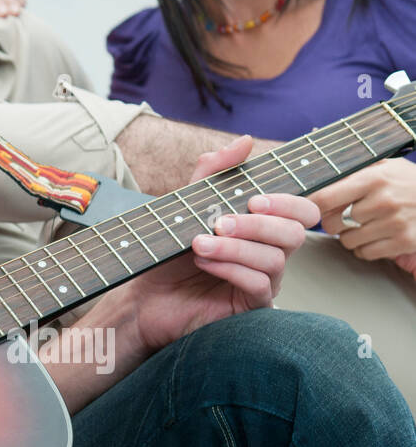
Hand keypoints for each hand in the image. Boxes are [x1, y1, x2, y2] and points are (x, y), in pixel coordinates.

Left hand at [120, 135, 317, 356]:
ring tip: (199, 243)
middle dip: (258, 224)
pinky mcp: (251, 306)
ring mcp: (265, 281)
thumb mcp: (186, 204)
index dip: (288, 202)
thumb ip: (213, 171)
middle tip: (220, 221)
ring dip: (235, 247)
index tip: (253, 199)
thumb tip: (246, 141)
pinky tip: (205, 263)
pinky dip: (231, 269)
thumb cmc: (170, 249)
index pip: (302, 212)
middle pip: (295, 234)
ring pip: (274, 259)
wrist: (144, 294)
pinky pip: (258, 285)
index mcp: (262, 226)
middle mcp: (270, 253)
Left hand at [311, 159, 415, 275]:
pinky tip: (373, 237)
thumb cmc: (407, 180)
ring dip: (349, 236)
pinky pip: (366, 253)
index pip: (324, 198)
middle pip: (332, 224)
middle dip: (333, 222)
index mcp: (373, 178)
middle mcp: (382, 201)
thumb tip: (315, 174)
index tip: (309, 207)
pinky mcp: (404, 242)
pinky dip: (364, 249)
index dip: (311, 205)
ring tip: (362, 225)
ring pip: (347, 241)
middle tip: (343, 217)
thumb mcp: (383, 166)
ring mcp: (394, 224)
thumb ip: (351, 171)